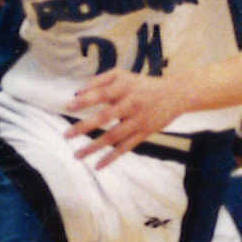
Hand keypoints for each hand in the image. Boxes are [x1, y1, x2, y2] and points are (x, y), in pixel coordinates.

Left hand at [65, 69, 182, 166]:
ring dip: (94, 146)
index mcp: (124, 88)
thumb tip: (79, 91)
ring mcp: (137, 121)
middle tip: (67, 135)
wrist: (174, 94)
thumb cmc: (142, 84)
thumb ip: (100, 80)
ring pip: (113, 136)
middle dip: (84, 127)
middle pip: (105, 117)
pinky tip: (98, 166)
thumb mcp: (123, 75)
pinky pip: (126, 148)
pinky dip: (112, 158)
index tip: (68, 106)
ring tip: (77, 155)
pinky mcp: (144, 133)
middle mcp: (130, 104)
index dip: (85, 100)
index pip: (101, 94)